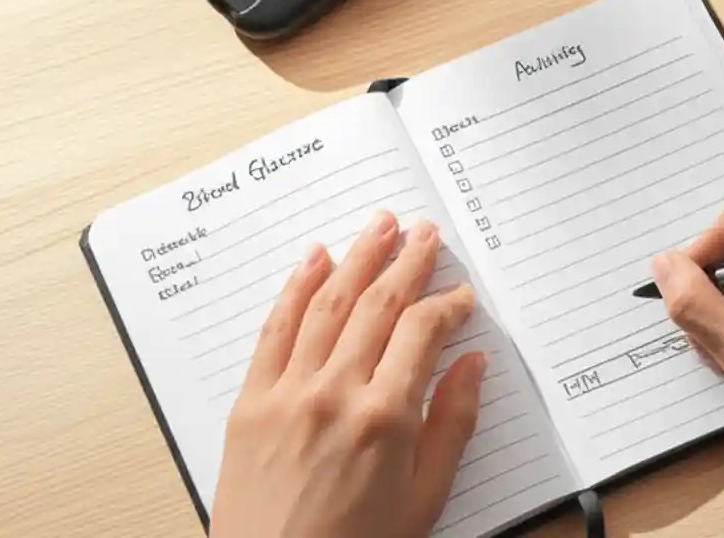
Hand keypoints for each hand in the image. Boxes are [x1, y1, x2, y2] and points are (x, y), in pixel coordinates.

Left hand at [209, 214, 486, 537]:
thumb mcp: (424, 498)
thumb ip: (452, 425)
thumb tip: (473, 365)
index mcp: (384, 419)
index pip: (422, 332)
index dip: (447, 304)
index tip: (461, 295)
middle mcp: (334, 394)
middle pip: (377, 305)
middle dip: (405, 261)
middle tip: (424, 232)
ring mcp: (287, 394)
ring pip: (327, 304)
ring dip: (357, 258)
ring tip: (379, 224)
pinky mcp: (250, 402)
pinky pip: (274, 330)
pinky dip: (295, 288)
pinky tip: (314, 259)